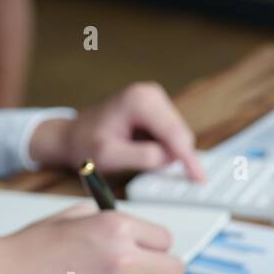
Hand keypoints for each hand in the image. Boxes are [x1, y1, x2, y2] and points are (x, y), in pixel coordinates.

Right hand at [0, 207, 184, 273]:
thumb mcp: (71, 217)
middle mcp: (123, 257)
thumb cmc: (30, 246)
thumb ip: (108, 221)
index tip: (147, 250)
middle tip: (145, 271)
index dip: (154, 245)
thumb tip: (137, 232)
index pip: (164, 239)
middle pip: (173, 269)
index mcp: (116, 226)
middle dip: (162, 269)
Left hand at [29, 81, 204, 180]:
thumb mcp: (110, 156)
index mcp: (139, 100)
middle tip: (156, 174)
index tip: (200, 178)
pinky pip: (173, 137)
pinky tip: (144, 154)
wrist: (73, 136)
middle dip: (175, 157)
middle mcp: (151, 95)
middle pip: (181, 135)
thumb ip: (142, 157)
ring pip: (179, 138)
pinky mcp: (158, 112)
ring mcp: (156, 101)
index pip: (174, 134)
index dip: (189, 159)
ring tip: (138, 158)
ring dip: (168, 154)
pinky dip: (165, 151)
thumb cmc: (85, 144)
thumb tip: (168, 158)